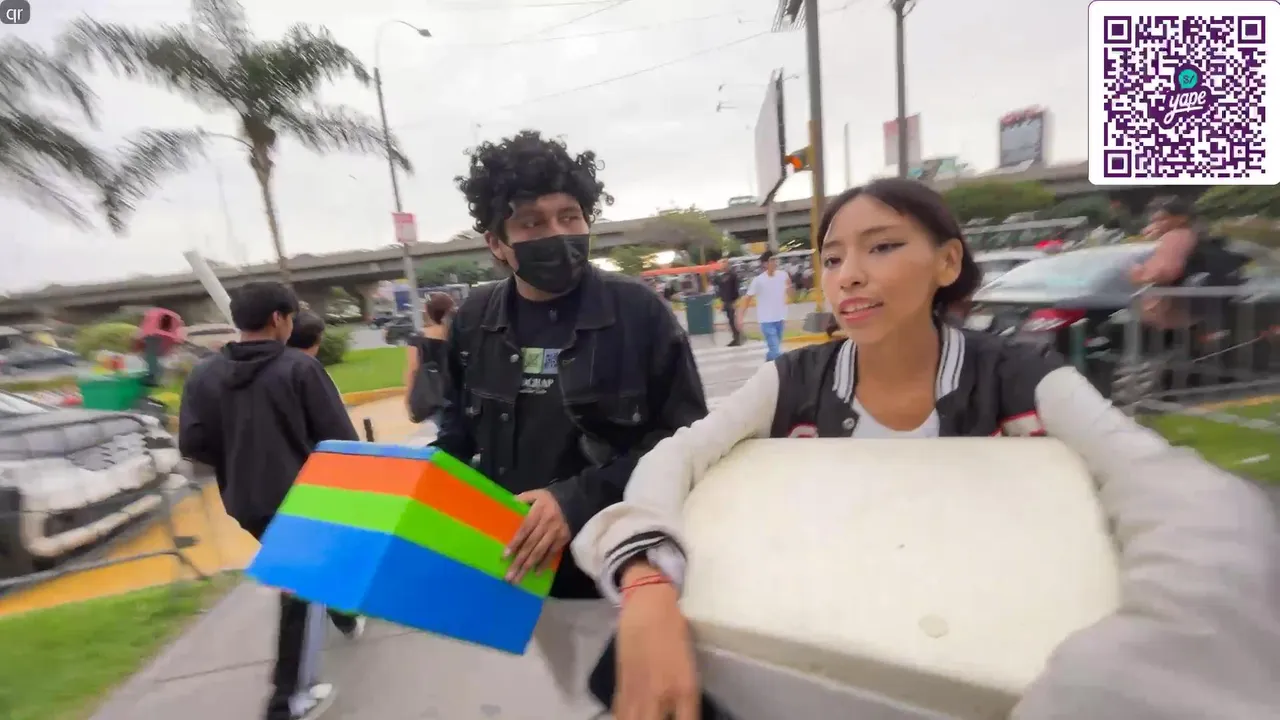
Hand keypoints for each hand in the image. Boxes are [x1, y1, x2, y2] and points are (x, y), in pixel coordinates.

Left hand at [506, 489, 569, 582]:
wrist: (576, 500)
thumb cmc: (551, 498)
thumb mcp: (536, 493)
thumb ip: (522, 499)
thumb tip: (506, 504)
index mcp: (538, 512)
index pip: (524, 530)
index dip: (515, 543)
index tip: (504, 556)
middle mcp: (547, 524)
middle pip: (531, 545)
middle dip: (519, 562)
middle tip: (509, 577)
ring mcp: (556, 533)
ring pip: (540, 552)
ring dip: (528, 566)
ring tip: (518, 579)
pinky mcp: (563, 539)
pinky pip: (552, 554)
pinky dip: (544, 564)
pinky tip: (535, 573)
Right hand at [613, 564, 700, 719]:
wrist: (648, 604)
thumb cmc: (674, 627)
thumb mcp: (689, 664)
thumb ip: (685, 692)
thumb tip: (683, 711)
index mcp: (685, 688)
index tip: (685, 718)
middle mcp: (661, 695)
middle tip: (666, 715)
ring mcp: (639, 692)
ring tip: (648, 715)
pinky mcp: (621, 684)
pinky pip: (621, 713)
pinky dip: (627, 717)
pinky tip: (634, 715)